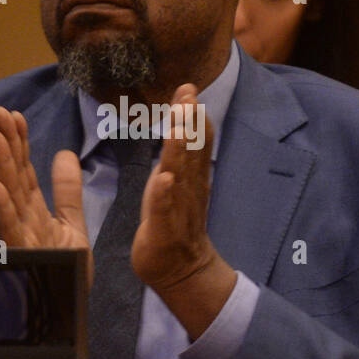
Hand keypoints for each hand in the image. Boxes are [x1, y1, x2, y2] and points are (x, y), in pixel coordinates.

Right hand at [0, 106, 91, 280]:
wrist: (70, 309)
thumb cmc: (66, 272)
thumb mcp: (72, 224)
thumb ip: (67, 192)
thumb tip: (64, 154)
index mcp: (34, 210)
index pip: (25, 169)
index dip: (20, 142)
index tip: (14, 115)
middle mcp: (23, 218)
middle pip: (13, 175)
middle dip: (6, 143)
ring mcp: (20, 236)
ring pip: (8, 194)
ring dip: (0, 164)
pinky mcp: (23, 253)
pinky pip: (9, 227)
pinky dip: (0, 205)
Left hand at [131, 85, 236, 338]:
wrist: (183, 270)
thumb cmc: (175, 222)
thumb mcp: (179, 181)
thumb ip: (183, 152)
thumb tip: (184, 119)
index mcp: (191, 177)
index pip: (194, 140)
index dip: (191, 114)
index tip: (188, 88)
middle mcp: (188, 188)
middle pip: (189, 151)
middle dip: (188, 122)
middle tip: (188, 93)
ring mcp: (178, 208)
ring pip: (179, 174)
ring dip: (178, 149)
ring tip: (177, 124)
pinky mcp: (164, 229)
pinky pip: (164, 209)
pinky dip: (165, 194)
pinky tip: (164, 178)